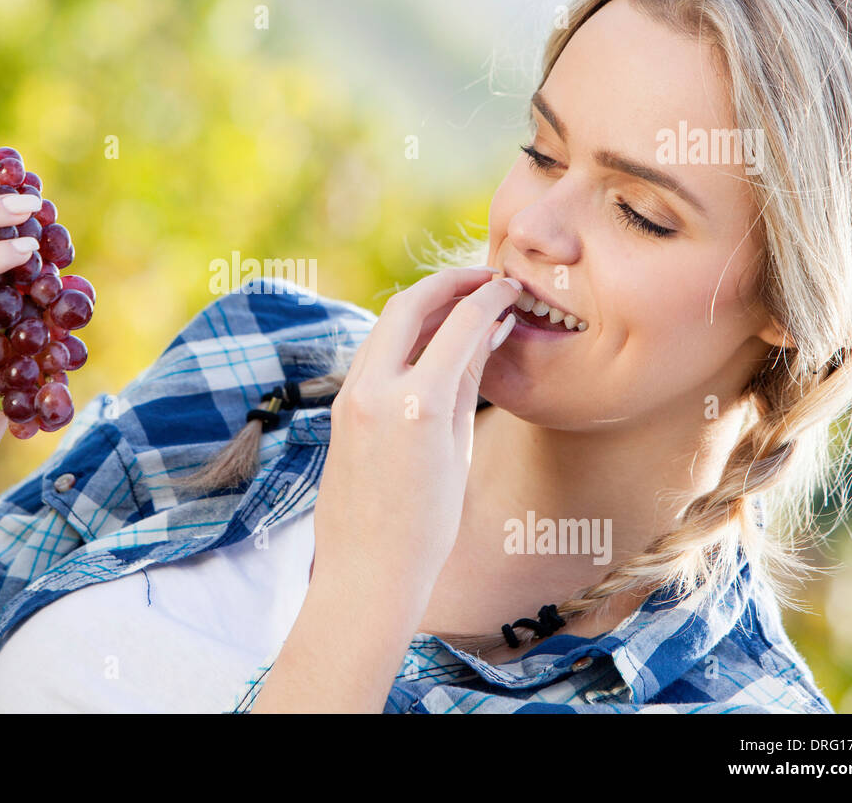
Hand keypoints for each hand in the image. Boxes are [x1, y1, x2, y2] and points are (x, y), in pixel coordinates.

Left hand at [310, 267, 521, 603]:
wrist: (367, 572)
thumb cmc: (426, 527)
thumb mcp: (458, 450)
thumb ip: (468, 382)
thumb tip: (488, 331)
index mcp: (417, 405)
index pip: (460, 323)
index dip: (490, 297)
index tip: (511, 287)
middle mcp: (375, 391)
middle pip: (409, 304)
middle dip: (448, 283)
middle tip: (484, 278)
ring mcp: (349, 397)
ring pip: (385, 325)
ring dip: (423, 304)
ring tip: (462, 303)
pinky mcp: (339, 408)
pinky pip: (373, 353)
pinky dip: (403, 335)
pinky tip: (431, 340)